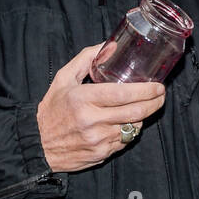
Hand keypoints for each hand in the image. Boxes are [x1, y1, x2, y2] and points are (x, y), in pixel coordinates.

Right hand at [36, 42, 165, 172]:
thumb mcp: (63, 79)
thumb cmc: (52, 109)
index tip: (158, 86)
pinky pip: (125, 140)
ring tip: (145, 106)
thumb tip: (111, 45)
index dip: (146, 90)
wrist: (38, 144)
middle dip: (155, 103)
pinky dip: (131, 130)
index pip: (123, 94)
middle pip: (136, 112)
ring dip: (144, 116)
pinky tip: (128, 122)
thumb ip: (86, 59)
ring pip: (134, 127)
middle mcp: (92, 120)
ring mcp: (98, 139)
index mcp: (83, 99)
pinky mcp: (102, 153)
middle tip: (161, 95)